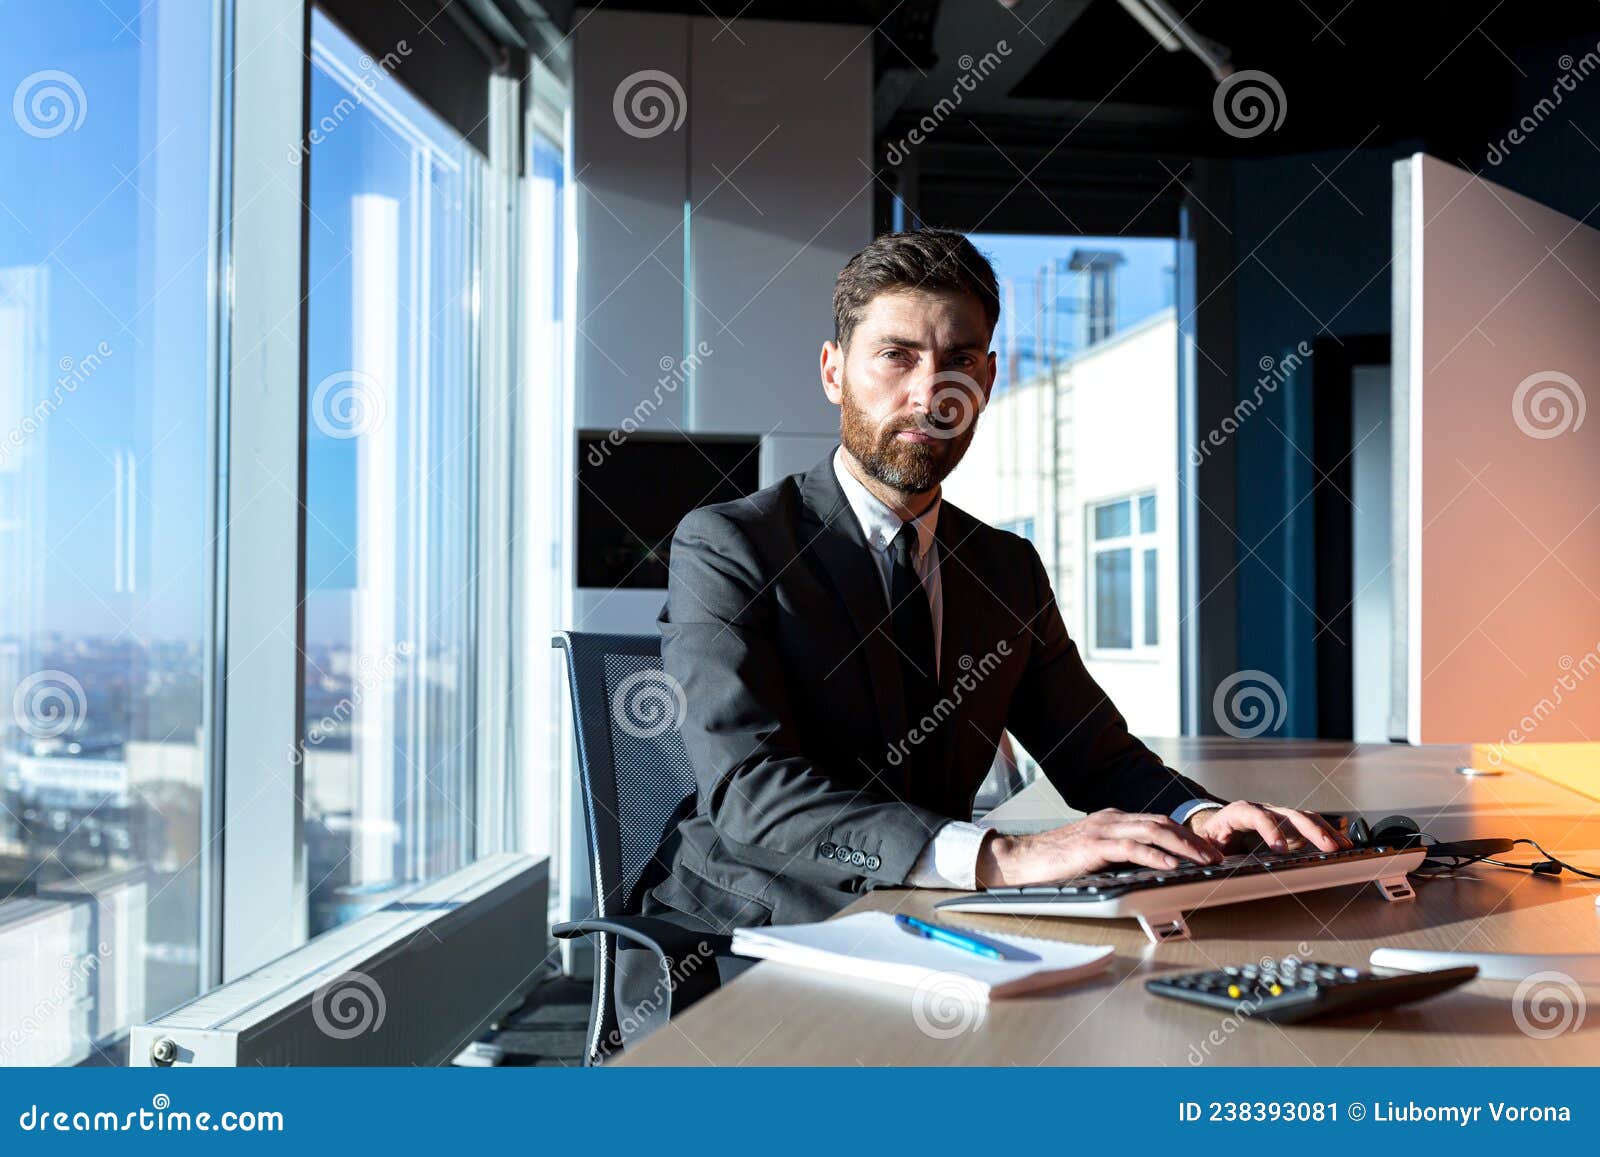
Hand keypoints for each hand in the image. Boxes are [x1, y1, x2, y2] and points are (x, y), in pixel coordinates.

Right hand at [975, 808, 1222, 888]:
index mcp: (1110, 820)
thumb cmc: (1052, 862)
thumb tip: (1147, 869)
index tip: (1205, 850)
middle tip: (1215, 855)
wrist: (1018, 861)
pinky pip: (1131, 848)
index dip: (1184, 835)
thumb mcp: (1091, 855)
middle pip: (1161, 823)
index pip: (1156, 822)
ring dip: (1183, 846)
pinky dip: (1155, 855)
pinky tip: (1171, 864)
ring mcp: (1101, 830)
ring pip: (1152, 831)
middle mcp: (1109, 819)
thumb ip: (1116, 855)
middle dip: (1192, 839)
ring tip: (1204, 859)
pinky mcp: (1092, 846)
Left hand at [1186, 800, 1351, 854]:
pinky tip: (1341, 846)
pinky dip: (1326, 835)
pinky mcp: (1288, 826)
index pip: (1256, 816)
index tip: (1278, 849)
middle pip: (1289, 814)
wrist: (1215, 826)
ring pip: (1304, 818)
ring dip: (1325, 832)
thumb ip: (1207, 851)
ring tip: (1343, 847)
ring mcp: (1278, 816)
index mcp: (1239, 812)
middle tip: (1327, 847)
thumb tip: (1213, 862)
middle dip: (1310, 830)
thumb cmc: (1211, 836)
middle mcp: (1263, 810)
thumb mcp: (1204, 843)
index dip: (1269, 829)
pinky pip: (1310, 826)